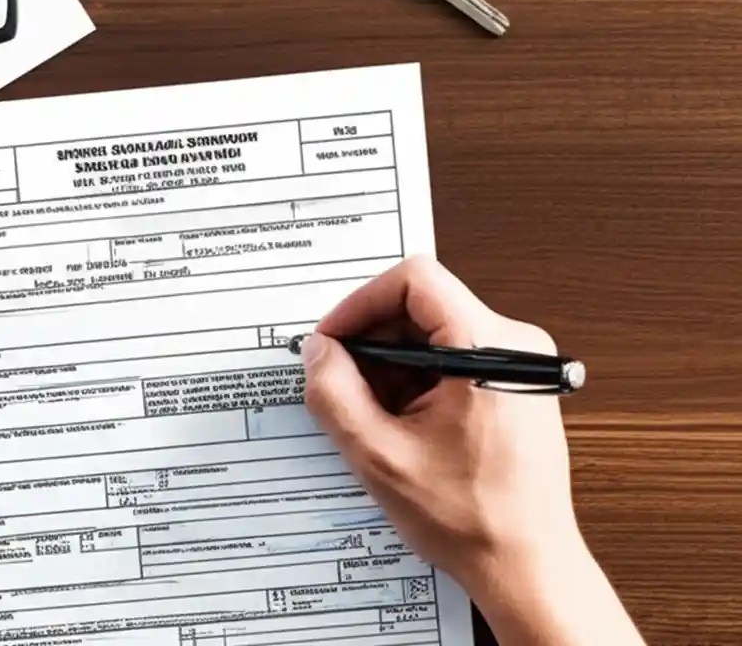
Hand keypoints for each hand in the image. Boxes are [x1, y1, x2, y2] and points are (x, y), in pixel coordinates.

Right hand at [302, 256, 642, 644]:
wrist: (527, 566)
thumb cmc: (471, 519)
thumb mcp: (379, 455)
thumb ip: (335, 393)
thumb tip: (318, 352)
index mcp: (489, 349)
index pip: (414, 280)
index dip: (360, 304)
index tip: (332, 341)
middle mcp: (514, 345)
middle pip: (421, 305)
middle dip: (372, 342)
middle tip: (341, 386)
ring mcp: (518, 364)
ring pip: (432, 334)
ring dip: (391, 367)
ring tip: (374, 418)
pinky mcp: (514, 385)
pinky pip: (451, 359)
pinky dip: (415, 382)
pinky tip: (401, 427)